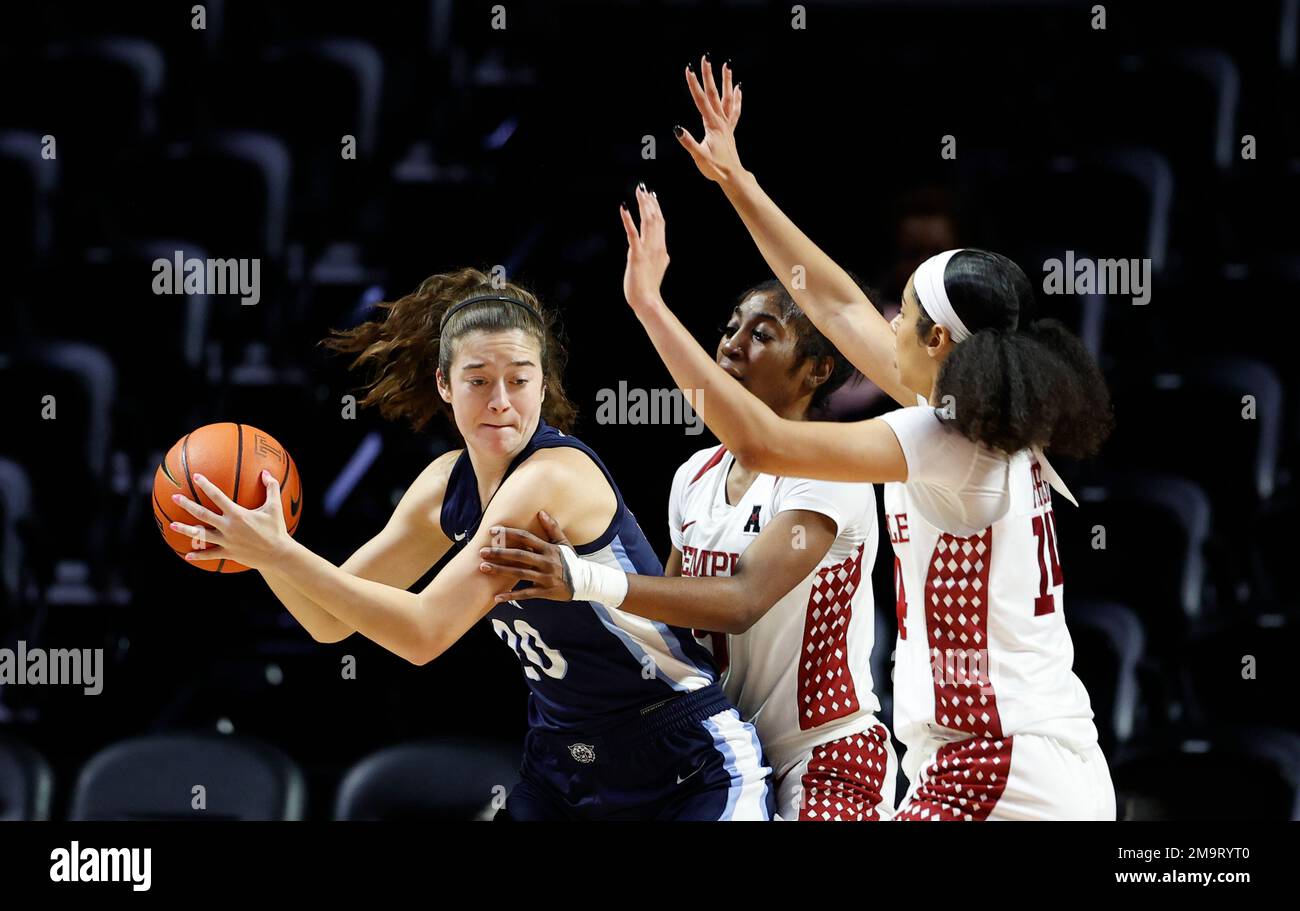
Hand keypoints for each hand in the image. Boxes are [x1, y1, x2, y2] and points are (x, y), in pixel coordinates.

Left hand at [170, 470, 290, 570]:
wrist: (278, 555)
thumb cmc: (277, 529)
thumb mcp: (275, 507)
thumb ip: (271, 488)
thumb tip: (266, 472)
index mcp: (237, 514)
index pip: (217, 496)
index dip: (206, 485)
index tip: (196, 477)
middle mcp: (228, 527)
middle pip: (203, 514)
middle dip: (187, 505)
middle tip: (175, 497)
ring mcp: (226, 541)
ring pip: (201, 535)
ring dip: (185, 530)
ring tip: (172, 525)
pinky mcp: (228, 553)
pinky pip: (210, 554)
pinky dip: (199, 555)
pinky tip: (188, 555)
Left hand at [477, 510, 575, 602]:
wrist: (585, 582)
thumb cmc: (570, 560)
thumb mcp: (563, 543)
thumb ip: (552, 527)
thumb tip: (541, 512)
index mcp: (549, 548)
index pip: (526, 538)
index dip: (509, 534)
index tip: (492, 531)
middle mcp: (546, 562)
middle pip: (519, 555)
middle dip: (500, 553)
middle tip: (482, 551)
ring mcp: (545, 577)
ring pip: (519, 573)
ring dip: (500, 571)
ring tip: (484, 568)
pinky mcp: (545, 591)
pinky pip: (526, 594)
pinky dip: (511, 596)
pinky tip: (497, 597)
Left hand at [620, 184, 669, 313]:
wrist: (647, 300)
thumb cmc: (649, 287)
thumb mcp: (659, 268)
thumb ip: (662, 258)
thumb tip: (666, 253)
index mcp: (661, 248)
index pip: (660, 223)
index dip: (656, 208)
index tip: (652, 196)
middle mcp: (656, 246)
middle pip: (655, 219)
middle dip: (649, 202)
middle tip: (643, 189)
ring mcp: (647, 250)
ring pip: (647, 222)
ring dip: (643, 206)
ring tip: (639, 193)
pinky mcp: (636, 255)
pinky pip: (632, 234)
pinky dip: (628, 219)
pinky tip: (624, 208)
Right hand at [677, 56, 743, 183]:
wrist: (732, 176)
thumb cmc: (715, 168)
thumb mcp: (699, 157)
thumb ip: (689, 142)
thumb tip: (677, 129)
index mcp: (712, 125)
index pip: (701, 100)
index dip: (694, 84)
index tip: (688, 69)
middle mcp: (720, 121)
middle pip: (714, 93)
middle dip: (709, 75)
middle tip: (706, 58)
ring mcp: (726, 124)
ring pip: (726, 98)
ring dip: (726, 81)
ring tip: (727, 65)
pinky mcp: (729, 130)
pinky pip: (734, 110)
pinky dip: (736, 98)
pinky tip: (737, 89)